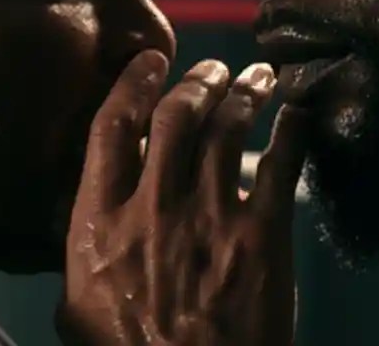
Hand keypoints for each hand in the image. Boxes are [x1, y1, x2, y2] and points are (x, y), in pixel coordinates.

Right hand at [59, 51, 307, 345]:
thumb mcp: (77, 315)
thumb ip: (81, 265)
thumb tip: (86, 241)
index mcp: (100, 225)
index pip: (111, 129)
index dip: (132, 85)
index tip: (149, 63)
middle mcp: (154, 208)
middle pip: (177, 115)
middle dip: (198, 80)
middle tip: (213, 69)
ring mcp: (211, 219)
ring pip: (228, 128)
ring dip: (245, 93)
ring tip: (257, 78)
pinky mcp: (263, 238)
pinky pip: (281, 166)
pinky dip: (293, 131)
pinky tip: (300, 114)